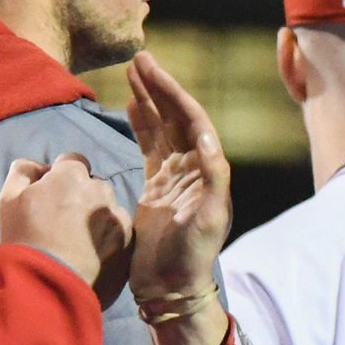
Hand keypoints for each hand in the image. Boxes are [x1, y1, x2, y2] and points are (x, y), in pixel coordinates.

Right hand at [0, 153, 132, 308]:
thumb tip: (39, 166)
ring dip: (97, 216)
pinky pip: (119, 232)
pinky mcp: (129, 243)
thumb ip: (24, 172)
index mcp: (73, 176)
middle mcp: (102, 191)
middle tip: (63, 220)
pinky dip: (109, 238)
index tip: (52, 194)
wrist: (47, 283)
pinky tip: (91, 253)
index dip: (61, 175)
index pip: (73, 161)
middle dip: (81, 195)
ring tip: (78, 240)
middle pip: (94, 185)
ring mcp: (119, 218)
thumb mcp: (8, 199)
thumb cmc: (23, 238)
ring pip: (109, 208)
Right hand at [127, 51, 230, 301]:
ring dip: (149, 99)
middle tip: (140, 58)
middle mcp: (195, 168)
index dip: (173, 94)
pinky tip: (130, 104)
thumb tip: (208, 139)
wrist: (171, 286)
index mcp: (209, 170)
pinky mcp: (157, 186)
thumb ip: (213, 180)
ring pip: (161, 127)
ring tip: (134, 70)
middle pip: (176, 117)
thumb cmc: (192, 257)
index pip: (192, 121)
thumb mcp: (209, 219)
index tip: (153, 70)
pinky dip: (141, 124)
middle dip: (159, 87)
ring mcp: (175, 175)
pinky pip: (149, 146)